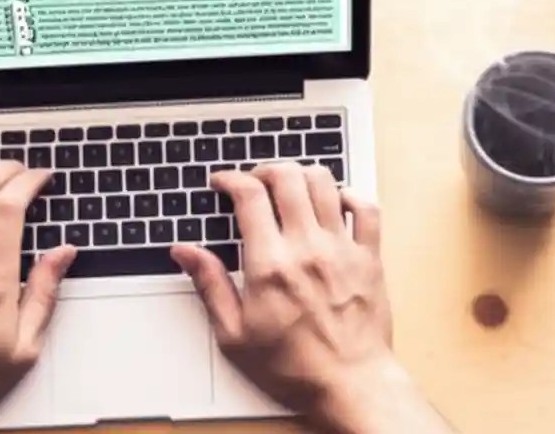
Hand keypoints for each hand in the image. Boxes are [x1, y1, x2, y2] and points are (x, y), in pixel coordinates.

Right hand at [171, 163, 450, 433]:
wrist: (350, 385)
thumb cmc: (293, 367)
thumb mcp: (234, 334)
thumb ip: (210, 284)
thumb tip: (185, 252)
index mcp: (269, 265)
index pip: (249, 195)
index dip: (230, 178)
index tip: (222, 182)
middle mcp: (307, 248)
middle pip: (287, 177)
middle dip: (264, 170)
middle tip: (254, 182)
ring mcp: (342, 249)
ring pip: (325, 183)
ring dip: (302, 175)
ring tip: (289, 187)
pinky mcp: (369, 257)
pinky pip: (366, 208)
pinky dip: (349, 195)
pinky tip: (335, 203)